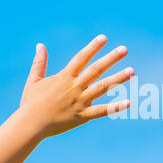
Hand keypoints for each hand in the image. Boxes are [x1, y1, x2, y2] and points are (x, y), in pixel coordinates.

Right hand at [18, 35, 133, 137]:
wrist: (30, 124)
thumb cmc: (30, 103)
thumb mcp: (33, 80)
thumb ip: (39, 63)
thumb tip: (40, 45)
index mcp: (63, 78)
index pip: (81, 58)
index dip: (92, 47)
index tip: (104, 38)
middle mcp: (74, 87)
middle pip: (96, 70)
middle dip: (111, 58)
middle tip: (124, 49)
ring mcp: (79, 102)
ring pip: (102, 88)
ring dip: (117, 79)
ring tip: (132, 71)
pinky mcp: (81, 116)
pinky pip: (101, 111)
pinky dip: (115, 107)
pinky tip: (128, 102)